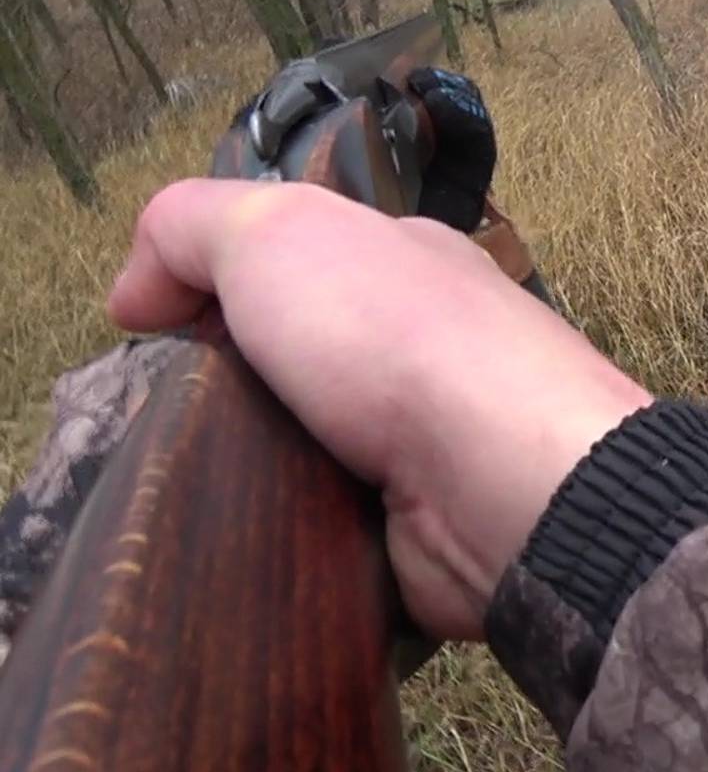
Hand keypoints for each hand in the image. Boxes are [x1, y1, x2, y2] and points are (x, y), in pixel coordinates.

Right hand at [105, 179, 650, 640]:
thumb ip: (194, 228)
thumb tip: (138, 291)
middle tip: (152, 423)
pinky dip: (283, 535)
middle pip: (285, 366)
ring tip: (182, 488)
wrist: (505, 483)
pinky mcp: (418, 531)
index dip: (207, 292)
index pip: (288, 266)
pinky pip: (326, 531)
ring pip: (298, 452)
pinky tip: (238, 543)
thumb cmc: (395, 339)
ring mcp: (425, 444)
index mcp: (401, 265)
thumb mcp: (276, 232)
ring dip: (239, 471)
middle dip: (216, 395)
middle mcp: (420, 346)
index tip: (147, 332)